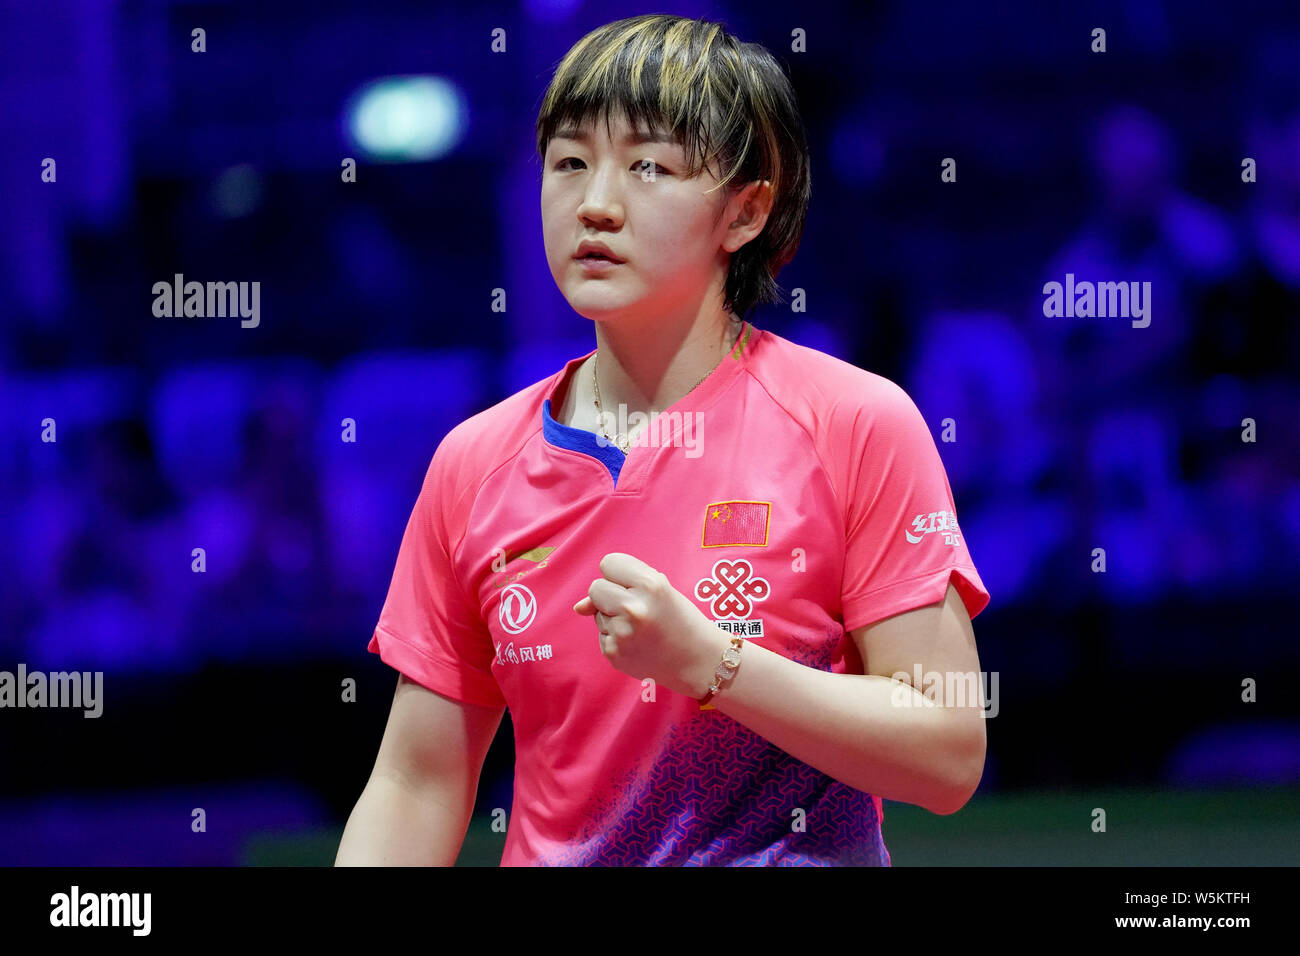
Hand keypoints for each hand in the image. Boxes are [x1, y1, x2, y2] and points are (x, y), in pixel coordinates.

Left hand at [573, 552, 726, 699]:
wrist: (699, 661)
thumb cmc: (682, 621)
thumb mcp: (661, 591)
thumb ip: (621, 585)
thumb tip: (579, 608)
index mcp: (650, 584)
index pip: (608, 563)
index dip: (619, 574)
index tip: (632, 584)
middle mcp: (633, 607)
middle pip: (595, 588)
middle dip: (610, 595)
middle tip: (635, 607)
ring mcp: (621, 633)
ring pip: (597, 613)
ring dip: (613, 618)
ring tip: (642, 629)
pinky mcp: (614, 653)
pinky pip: (602, 635)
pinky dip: (616, 638)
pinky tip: (638, 644)